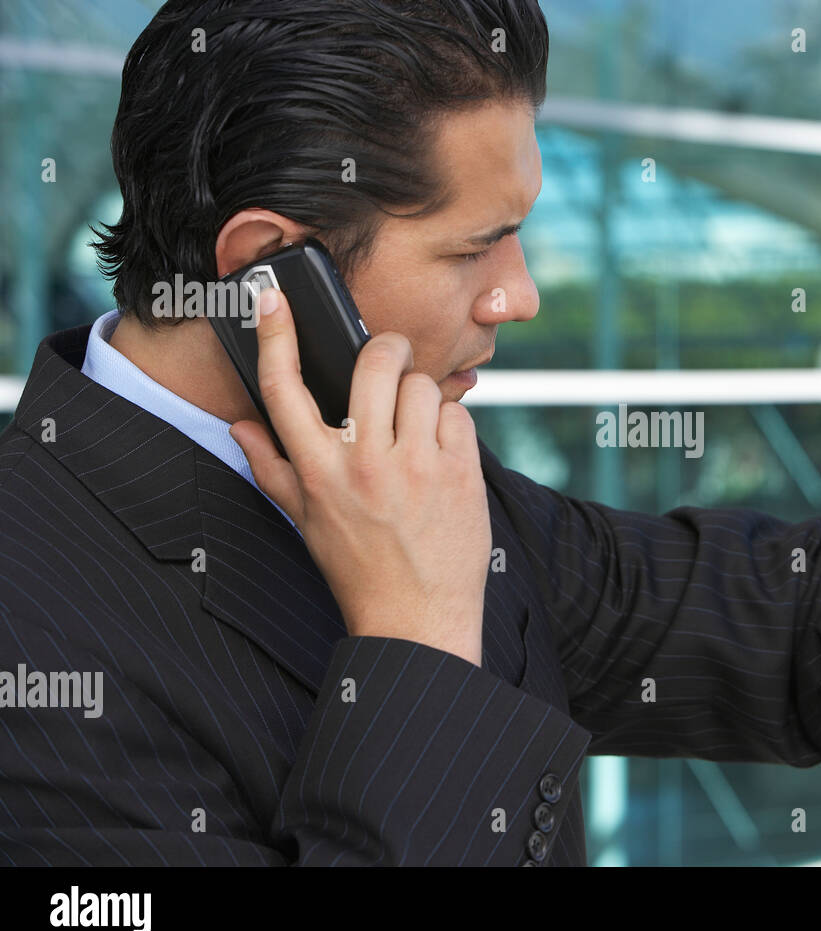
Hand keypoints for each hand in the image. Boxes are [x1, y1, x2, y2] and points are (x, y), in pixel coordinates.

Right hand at [229, 287, 489, 666]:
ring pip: (421, 384)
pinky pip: (457, 413)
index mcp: (317, 472)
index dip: (274, 335)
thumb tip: (240, 426)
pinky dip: (451, 423)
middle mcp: (363, 463)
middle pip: (372, 362)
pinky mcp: (460, 473)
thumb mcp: (305, 522)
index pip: (284, 389)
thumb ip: (272, 469)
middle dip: (384, 349)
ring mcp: (416, 467)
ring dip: (420, 394)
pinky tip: (442, 452)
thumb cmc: (358, 569)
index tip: (271, 299)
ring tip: (416, 427)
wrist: (417, 620)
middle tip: (389, 358)